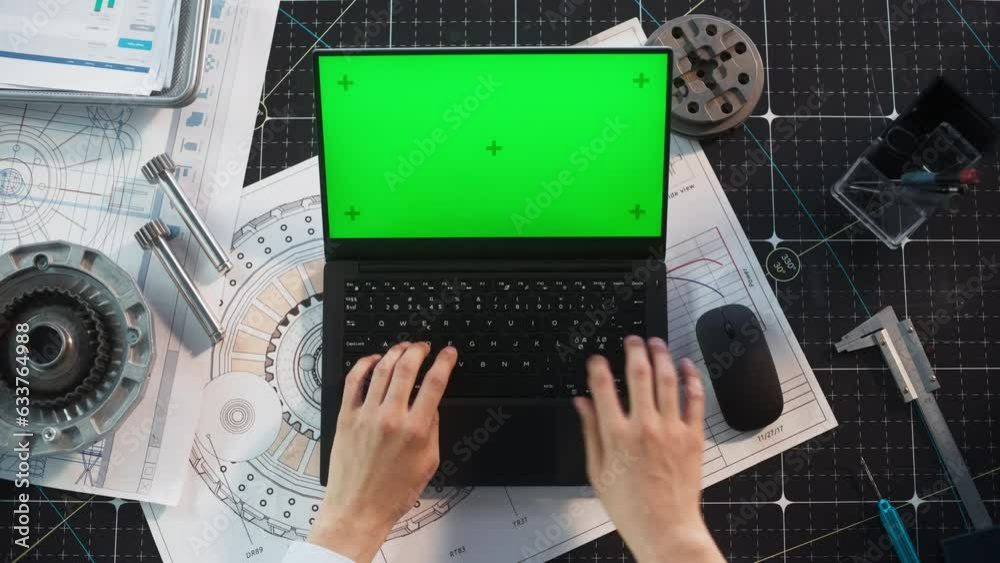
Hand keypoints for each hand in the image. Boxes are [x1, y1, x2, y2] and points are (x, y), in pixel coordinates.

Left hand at [309, 342, 457, 561]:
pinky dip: (364, 364)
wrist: (358, 509)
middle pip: (407, 368)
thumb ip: (433, 430)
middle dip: (419, 350)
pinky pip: (353, 381)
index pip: (435, 383)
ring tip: (403, 347)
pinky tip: (373, 360)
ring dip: (395, 352)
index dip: (445, 362)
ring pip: (381, 369)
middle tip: (424, 346)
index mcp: (416, 430)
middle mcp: (390, 418)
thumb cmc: (393, 493)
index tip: (449, 353)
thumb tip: (432, 406)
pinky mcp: (346, 417)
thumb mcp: (428, 463)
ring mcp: (365, 415)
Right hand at [574, 336, 723, 562]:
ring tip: (656, 343)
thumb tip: (582, 404)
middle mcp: (644, 427)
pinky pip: (694, 399)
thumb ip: (590, 432)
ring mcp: (671, 429)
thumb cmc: (631, 507)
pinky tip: (686, 366)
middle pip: (639, 374)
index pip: (604, 387)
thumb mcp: (597, 471)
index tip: (597, 359)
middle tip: (632, 340)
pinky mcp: (693, 436)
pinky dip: (691, 378)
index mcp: (616, 436)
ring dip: (661, 355)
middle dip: (634, 350)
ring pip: (667, 379)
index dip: (598, 367)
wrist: (666, 528)